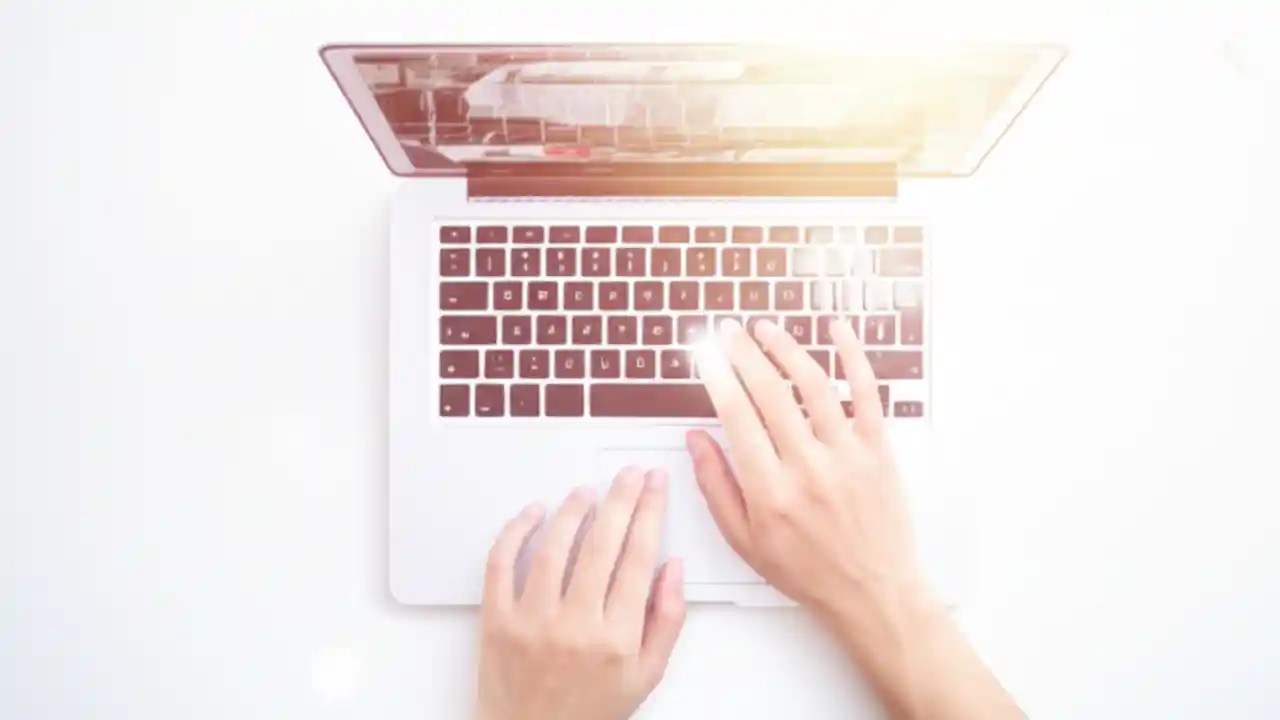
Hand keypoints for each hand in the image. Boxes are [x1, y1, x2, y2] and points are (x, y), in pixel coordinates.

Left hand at [476, 468, 685, 719]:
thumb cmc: (587, 711)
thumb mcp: (646, 675)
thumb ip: (667, 620)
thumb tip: (673, 569)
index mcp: (616, 638)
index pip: (638, 557)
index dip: (650, 512)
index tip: (654, 487)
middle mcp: (574, 625)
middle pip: (602, 543)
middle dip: (621, 499)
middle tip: (628, 475)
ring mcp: (532, 621)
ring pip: (554, 546)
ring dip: (573, 509)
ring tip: (587, 491)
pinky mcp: (496, 620)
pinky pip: (502, 563)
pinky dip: (516, 531)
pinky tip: (533, 513)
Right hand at [688, 318, 921, 621]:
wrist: (872, 593)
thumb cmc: (807, 570)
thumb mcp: (744, 541)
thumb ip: (715, 486)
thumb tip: (695, 438)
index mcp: (770, 492)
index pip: (736, 417)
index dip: (717, 378)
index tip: (705, 354)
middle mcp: (808, 469)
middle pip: (770, 393)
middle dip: (743, 354)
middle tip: (728, 332)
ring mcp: (847, 456)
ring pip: (813, 385)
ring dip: (786, 348)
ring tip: (766, 329)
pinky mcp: (878, 451)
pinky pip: (867, 393)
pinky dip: (853, 357)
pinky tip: (837, 330)